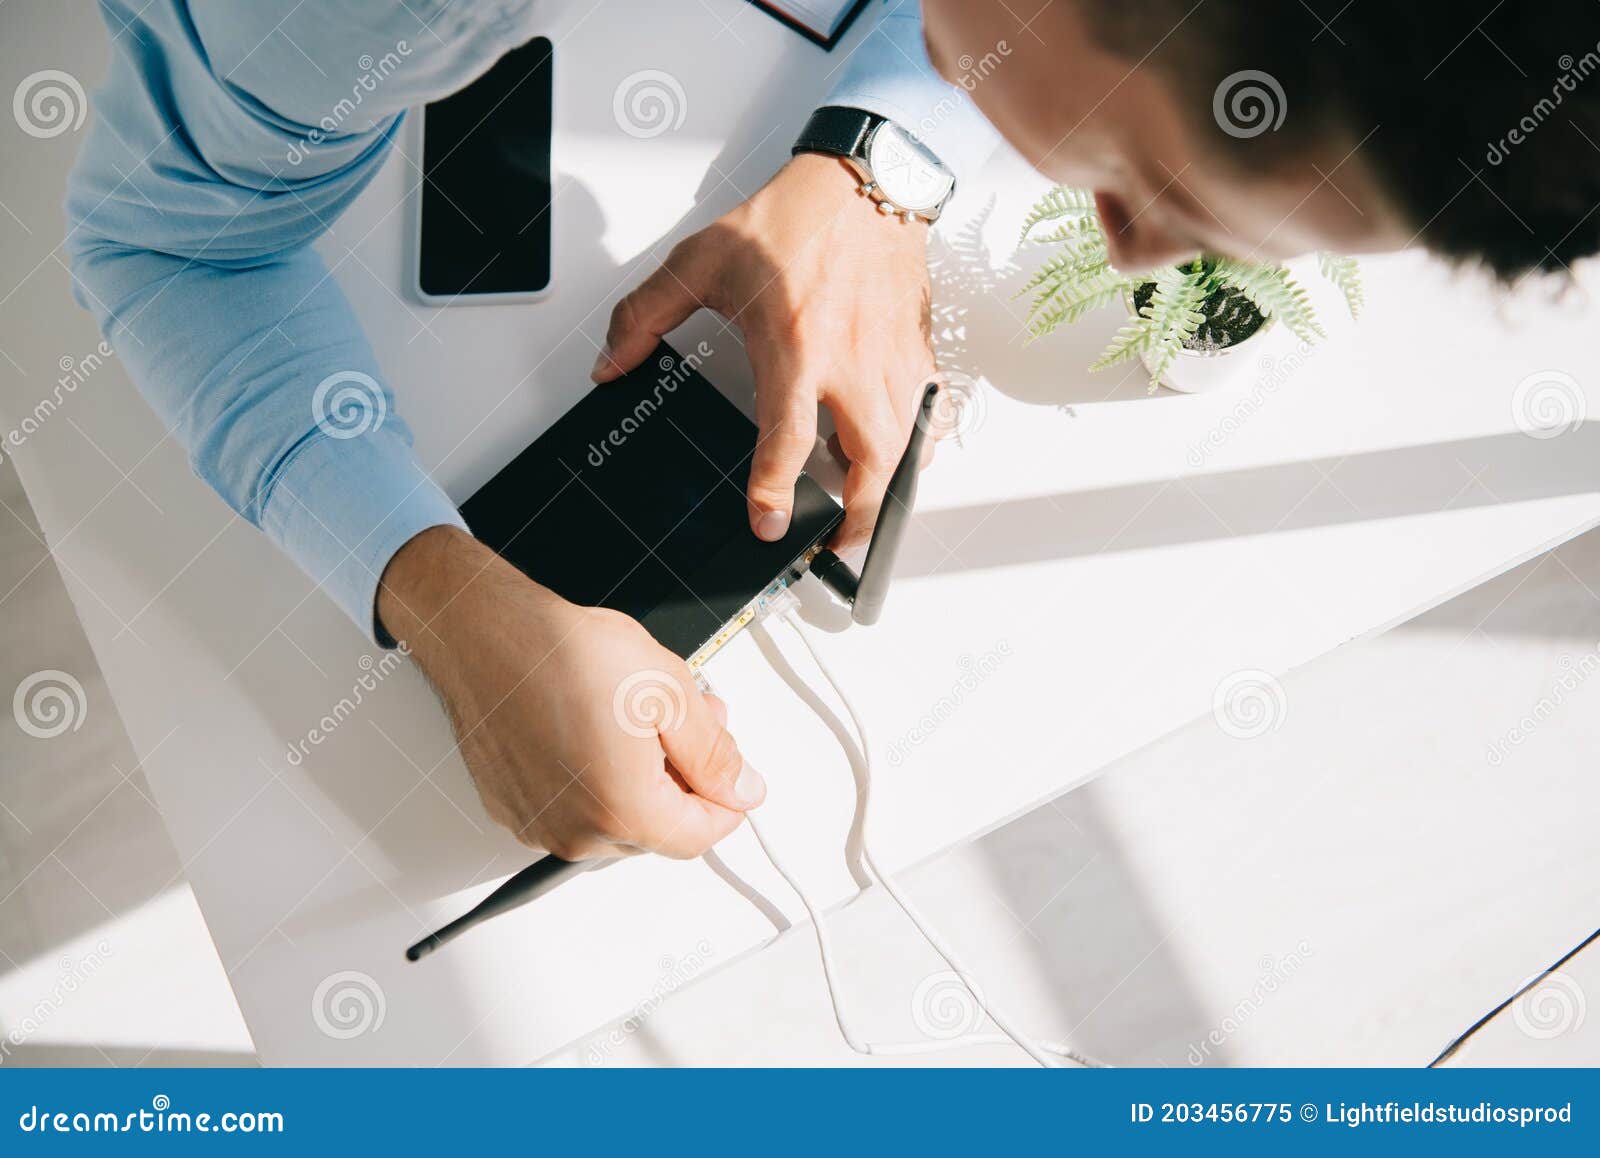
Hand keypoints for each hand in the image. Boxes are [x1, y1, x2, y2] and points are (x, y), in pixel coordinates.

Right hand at [377, 526, 763, 860]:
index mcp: (622, 812)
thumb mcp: (669, 692)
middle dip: (684, 781)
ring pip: (616, 820)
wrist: (487, 634)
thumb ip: (714, 754)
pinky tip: (598, 730)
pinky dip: (596, 779)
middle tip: (691, 724)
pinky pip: (575, 808)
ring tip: (642, 718)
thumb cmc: (562, 654)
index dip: (726, 801)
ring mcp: (540, 824)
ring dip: (641, 780)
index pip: (700, 836)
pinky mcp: (514, 808)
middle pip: (658, 830)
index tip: (731, 771)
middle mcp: (576, 833)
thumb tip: (742, 789)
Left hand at [595, 153, 938, 548]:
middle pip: (869, 461)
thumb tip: (609, 365)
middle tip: (835, 543)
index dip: (775, 490)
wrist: (860, 180)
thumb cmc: (790, 218)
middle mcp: (850, 359)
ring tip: (863, 508)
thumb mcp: (699, 261)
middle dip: (855, 515)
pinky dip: (921, 441)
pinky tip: (901, 452)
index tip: (767, 523)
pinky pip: (930, 411)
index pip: (787, 437)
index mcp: (794, 344)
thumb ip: (644, 316)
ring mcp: (891, 357)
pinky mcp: (916, 348)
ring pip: (906, 444)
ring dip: (886, 487)